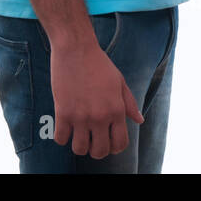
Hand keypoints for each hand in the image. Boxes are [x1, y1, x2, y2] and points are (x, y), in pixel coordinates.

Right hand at [49, 38, 143, 157]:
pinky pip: (61, 139)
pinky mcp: (62, 112)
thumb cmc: (99, 63)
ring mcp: (80, 116)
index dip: (115, 147)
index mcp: (116, 110)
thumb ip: (130, 103)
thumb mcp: (119, 81)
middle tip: (93, 140)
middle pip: (100, 152)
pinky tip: (66, 127)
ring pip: (80, 149)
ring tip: (79, 134)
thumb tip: (139, 120)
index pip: (120, 144)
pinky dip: (62, 137)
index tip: (108, 141)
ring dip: (80, 145)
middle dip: (97, 150)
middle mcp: (100, 116)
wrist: (76, 48)